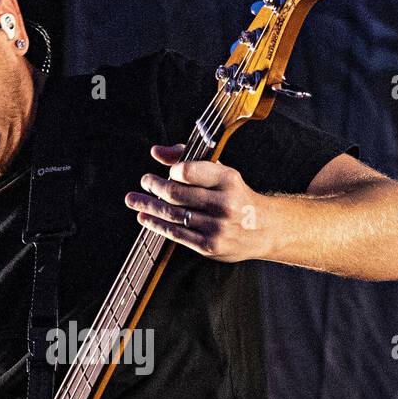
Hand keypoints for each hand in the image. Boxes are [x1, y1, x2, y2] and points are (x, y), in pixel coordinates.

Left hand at [125, 144, 267, 261]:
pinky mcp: (209, 246)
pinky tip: (144, 216)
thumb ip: (189, 158)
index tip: (167, 172)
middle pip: (175, 194)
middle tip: (144, 182)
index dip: (172, 170)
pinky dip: (156, 224)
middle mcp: (223, 204)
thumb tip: (157, 152)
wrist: (264, 229)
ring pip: (172, 214)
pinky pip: (175, 234)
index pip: (189, 170)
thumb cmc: (236, 196)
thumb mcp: (221, 172)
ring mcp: (216, 227)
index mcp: (228, 180)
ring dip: (147, 206)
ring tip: (133, 199)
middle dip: (154, 187)